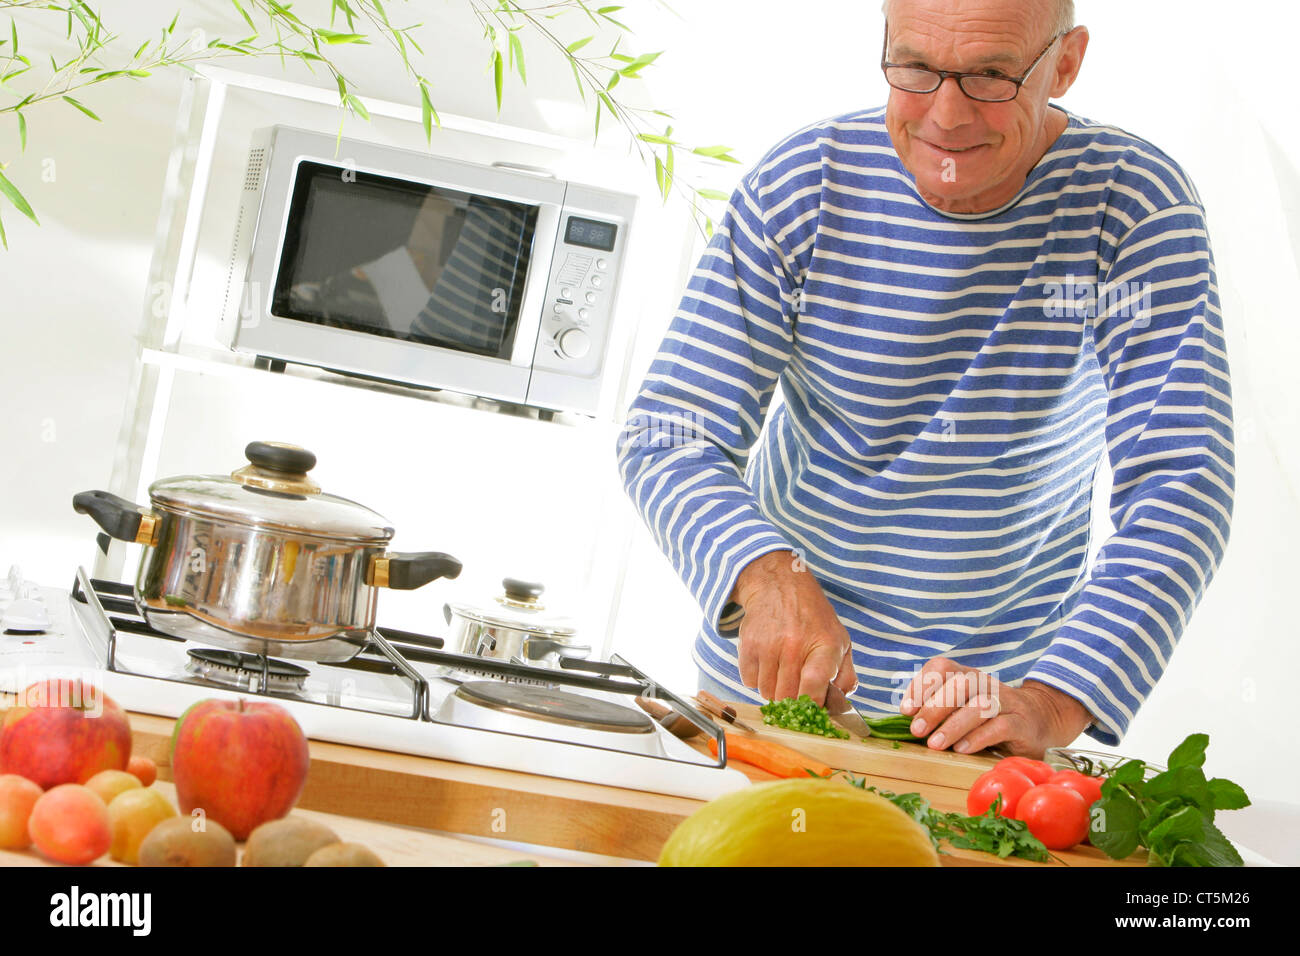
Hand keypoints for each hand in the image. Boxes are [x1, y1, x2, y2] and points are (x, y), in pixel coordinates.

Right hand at [731, 551, 854, 704]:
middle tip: (796, 687)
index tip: (813, 705)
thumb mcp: (840, 639)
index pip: (814, 683)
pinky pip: (749, 681)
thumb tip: (840, 702)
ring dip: (773, 689)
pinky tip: (767, 664)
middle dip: (792, 699)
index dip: (813, 702)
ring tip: (781, 672)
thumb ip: (845, 674)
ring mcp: (769, 645)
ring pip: (767, 692)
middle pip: (788, 696)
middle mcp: (794, 645)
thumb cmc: (813, 618)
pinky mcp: (748, 645)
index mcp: (824, 645)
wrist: (779, 586)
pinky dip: (757, 679)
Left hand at [899, 657, 1092, 758]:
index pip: (942, 667)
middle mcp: (986, 684)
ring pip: (980, 705)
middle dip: (934, 707)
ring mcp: (1006, 701)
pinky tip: (962, 750)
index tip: (906, 710)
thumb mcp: (964, 707)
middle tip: (916, 730)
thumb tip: (907, 722)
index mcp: (968, 675)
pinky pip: (1001, 726)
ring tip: (935, 744)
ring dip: (953, 725)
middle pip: (960, 684)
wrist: (1041, 720)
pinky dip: (978, 738)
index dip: (921, 685)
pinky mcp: (1022, 723)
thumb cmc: (991, 717)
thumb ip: (940, 709)